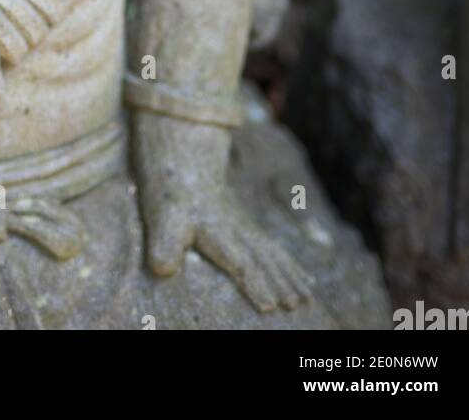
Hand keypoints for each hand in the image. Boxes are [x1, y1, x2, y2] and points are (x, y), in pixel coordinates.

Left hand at [134, 113, 311, 312]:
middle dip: (282, 283)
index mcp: (218, 232)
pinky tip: (305, 277)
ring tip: (308, 297)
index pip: (241, 262)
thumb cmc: (169, 197)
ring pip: (273, 254)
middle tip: (298, 304)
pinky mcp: (247, 227)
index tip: (270, 307)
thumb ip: (164, 243)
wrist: (181, 162)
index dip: (255, 284)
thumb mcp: (161, 219)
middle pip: (264, 260)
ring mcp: (245, 227)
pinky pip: (273, 247)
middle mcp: (237, 230)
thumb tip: (163, 269)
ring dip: (290, 275)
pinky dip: (290, 264)